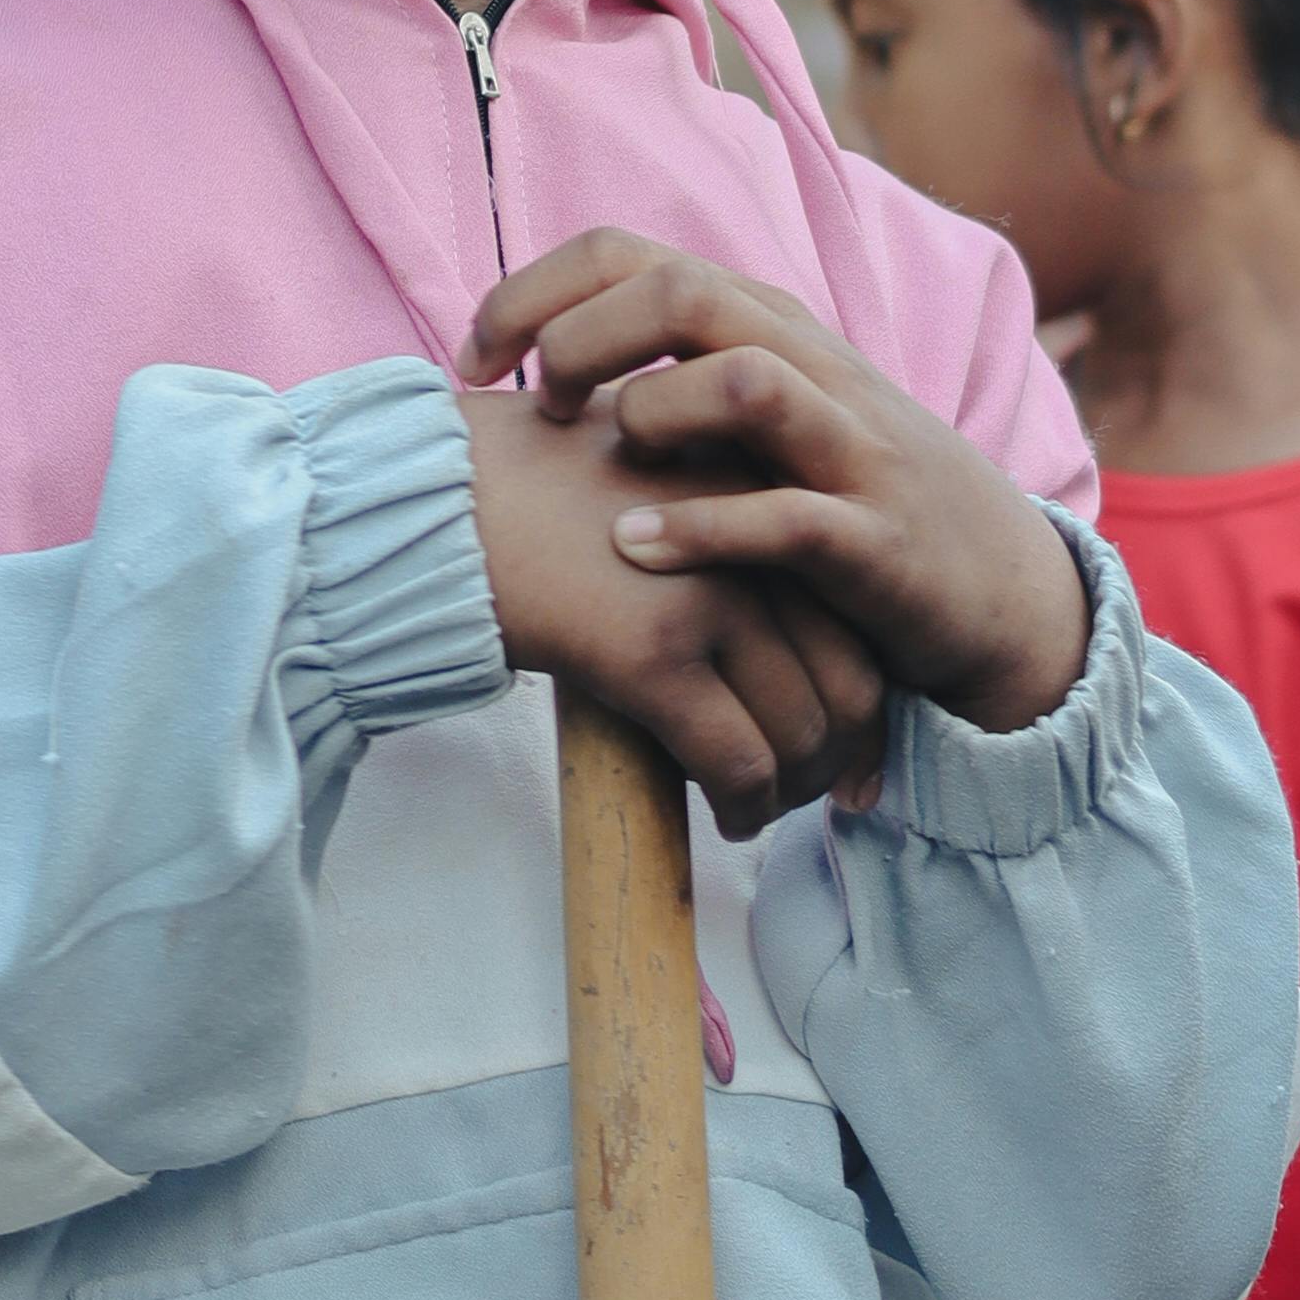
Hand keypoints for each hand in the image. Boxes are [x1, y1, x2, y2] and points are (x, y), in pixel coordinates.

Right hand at [463, 385, 886, 837]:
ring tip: (756, 807)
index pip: (858, 618)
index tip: (845, 747)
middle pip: (853, 684)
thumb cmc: (530, 489)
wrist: (437, 494)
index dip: (862, 699)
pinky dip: (746, 807)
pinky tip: (726, 818)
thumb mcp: (654, 481)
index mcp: (763, 492)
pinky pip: (739, 762)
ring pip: (803, 734)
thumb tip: (760, 627)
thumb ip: (718, 534)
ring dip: (789, 792)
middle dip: (836, 759)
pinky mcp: (657, 651)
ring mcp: (714, 594)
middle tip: (804, 791)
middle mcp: (756, 540)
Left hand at [468, 234, 1095, 743]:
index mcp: (765, 326)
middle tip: (537, 405)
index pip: (631, 253)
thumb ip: (675, 375)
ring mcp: (851, 448)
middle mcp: (811, 366)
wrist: (996, 588)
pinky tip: (633, 549)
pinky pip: (786, 518)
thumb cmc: (846, 497)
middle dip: (579, 336)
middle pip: (681, 291)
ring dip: (653, 412)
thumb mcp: (765, 418)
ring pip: (743, 379)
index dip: (531, 291)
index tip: (471, 356)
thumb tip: (541, 365)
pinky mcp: (877, 539)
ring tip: (605, 458)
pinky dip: (699, 529)